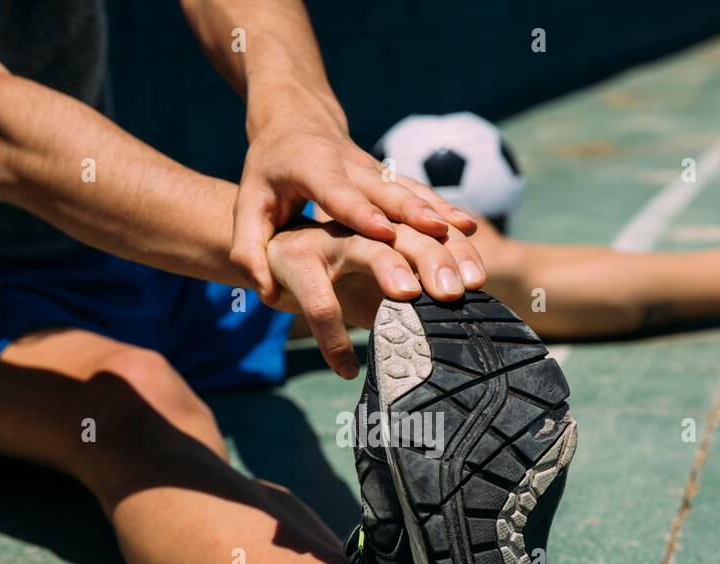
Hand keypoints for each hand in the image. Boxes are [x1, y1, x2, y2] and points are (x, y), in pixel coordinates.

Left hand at [233, 116, 482, 302]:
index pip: (340, 193)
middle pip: (390, 196)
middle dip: (419, 222)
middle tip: (442, 250)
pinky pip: (426, 195)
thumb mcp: (248, 202)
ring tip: (468, 257)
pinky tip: (472, 235)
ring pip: (417, 196)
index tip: (385, 234)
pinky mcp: (394, 178)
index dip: (362, 213)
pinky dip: (448, 214)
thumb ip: (248, 246)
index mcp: (313, 168)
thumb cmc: (269, 169)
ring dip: (444, 225)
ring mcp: (378, 171)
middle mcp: (352, 166)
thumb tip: (263, 289)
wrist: (299, 118)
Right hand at [266, 218, 479, 378]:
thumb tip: (456, 340)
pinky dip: (333, 340)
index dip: (456, 254)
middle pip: (407, 234)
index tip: (477, 283)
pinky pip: (319, 303)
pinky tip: (347, 370)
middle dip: (434, 258)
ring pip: (367, 249)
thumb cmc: (335, 281)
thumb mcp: (376, 293)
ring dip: (389, 269)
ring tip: (409, 296)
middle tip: (455, 291)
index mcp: (392, 230)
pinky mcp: (296, 262)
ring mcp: (330, 240)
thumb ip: (411, 307)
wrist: (268, 263)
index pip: (433, 235)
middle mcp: (364, 227)